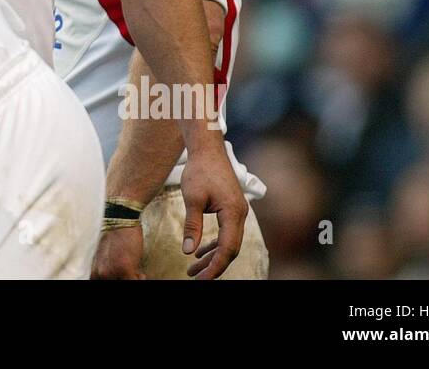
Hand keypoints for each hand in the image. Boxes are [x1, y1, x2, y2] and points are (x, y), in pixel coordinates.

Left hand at [92, 224, 144, 278]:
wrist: (119, 219)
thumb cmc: (114, 234)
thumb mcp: (104, 256)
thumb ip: (107, 269)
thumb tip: (119, 276)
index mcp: (95, 271)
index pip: (102, 283)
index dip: (115, 280)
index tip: (122, 277)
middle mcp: (101, 274)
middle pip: (114, 283)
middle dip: (125, 279)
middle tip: (132, 275)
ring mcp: (112, 272)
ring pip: (125, 283)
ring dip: (132, 279)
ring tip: (137, 273)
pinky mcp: (124, 269)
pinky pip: (133, 281)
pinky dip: (139, 278)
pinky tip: (141, 273)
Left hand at [178, 144, 246, 279]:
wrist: (208, 149)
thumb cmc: (200, 170)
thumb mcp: (192, 198)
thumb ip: (192, 226)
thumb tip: (188, 251)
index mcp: (233, 213)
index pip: (227, 248)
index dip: (215, 266)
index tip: (201, 279)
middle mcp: (240, 214)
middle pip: (230, 249)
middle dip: (213, 265)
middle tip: (195, 277)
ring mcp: (237, 211)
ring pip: (228, 242)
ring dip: (212, 256)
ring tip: (193, 268)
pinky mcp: (231, 208)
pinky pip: (225, 233)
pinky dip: (213, 244)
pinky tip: (199, 251)